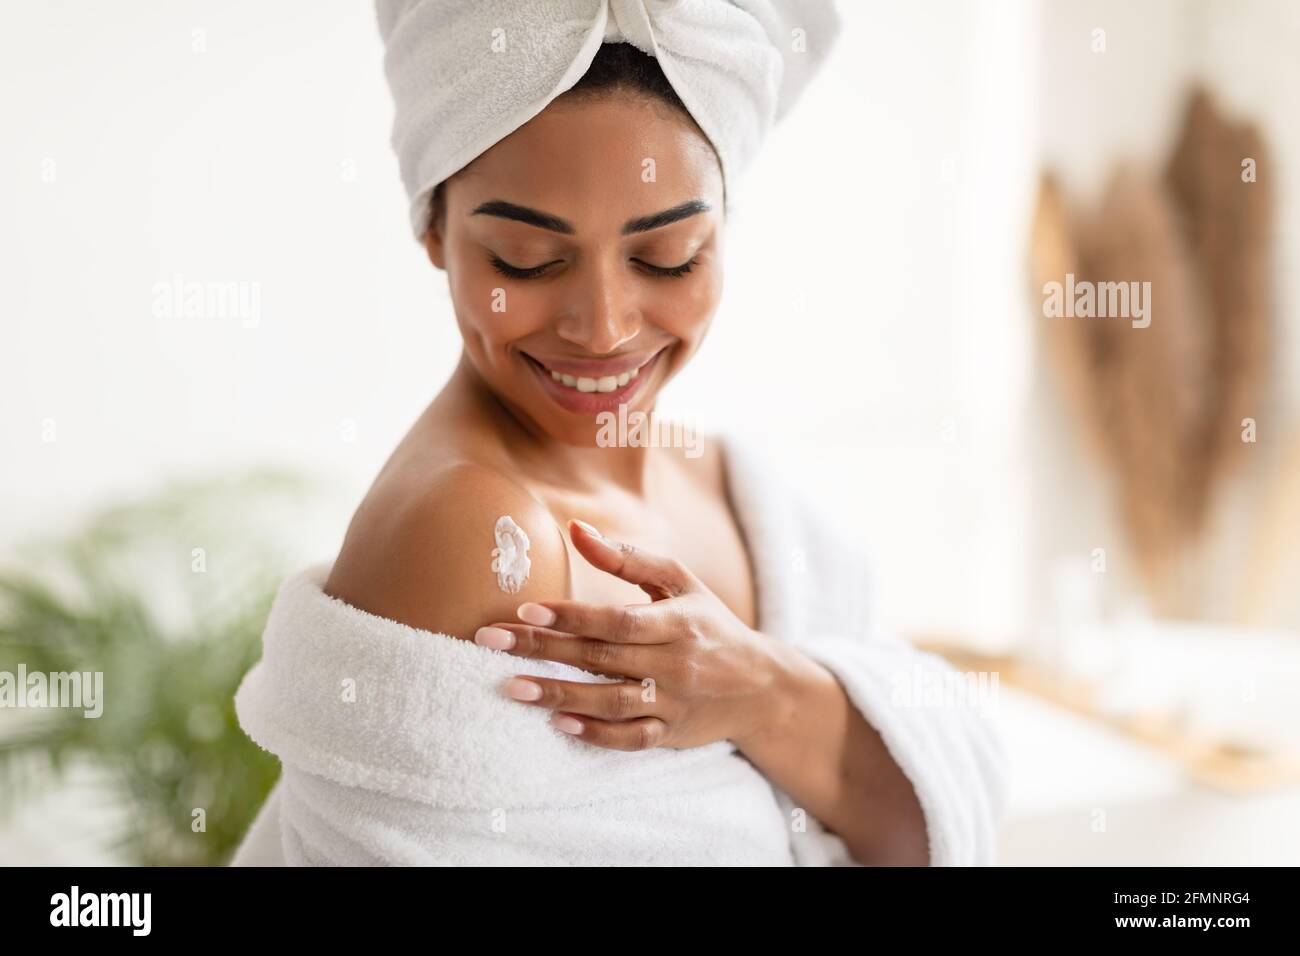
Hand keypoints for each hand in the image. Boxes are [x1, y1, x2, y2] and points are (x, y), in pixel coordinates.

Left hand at [475, 519, 789, 750]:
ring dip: (559, 696)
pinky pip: (629, 739)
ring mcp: (672, 703)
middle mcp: (675, 664)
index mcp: (678, 622)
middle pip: (601, 658)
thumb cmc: (710, 623)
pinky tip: (558, 724)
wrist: (761, 685)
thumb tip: (576, 528)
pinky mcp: (670, 734)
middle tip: (489, 642)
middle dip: (543, 649)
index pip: (617, 620)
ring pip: (610, 702)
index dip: (571, 615)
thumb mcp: (680, 582)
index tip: (525, 609)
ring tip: (511, 687)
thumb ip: (628, 558)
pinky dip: (595, 734)